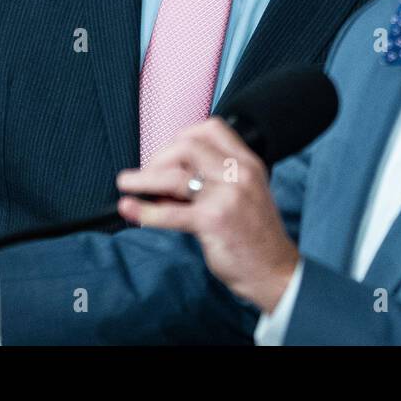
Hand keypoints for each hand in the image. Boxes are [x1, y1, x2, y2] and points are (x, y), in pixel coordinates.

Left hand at [115, 119, 298, 312]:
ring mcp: (227, 196)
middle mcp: (239, 173)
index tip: (167, 154)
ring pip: (175, 176)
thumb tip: (165, 178)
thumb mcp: (244, 195)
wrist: (275, 271)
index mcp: (248, 163)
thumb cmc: (256, 235)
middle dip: (158, 157)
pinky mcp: (214, 221)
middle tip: (146, 174)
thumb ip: (214, 180)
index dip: (182, 137)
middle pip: (187, 146)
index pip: (211, 129)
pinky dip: (145, 210)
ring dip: (143, 179)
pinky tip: (131, 209)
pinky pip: (171, 212)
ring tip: (125, 184)